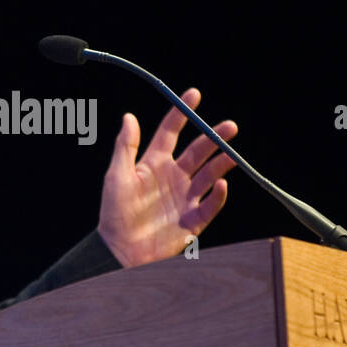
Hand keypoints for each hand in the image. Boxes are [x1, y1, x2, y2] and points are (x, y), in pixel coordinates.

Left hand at [96, 88, 237, 266]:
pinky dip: (219, 195)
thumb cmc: (114, 214)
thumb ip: (125, 147)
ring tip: (231, 154)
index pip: (171, 132)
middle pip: (199, 151)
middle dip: (214, 137)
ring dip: (222, 163)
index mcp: (154, 163)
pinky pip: (211, 205)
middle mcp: (173, 177)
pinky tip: (221, 184)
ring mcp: (185, 197)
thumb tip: (129, 116)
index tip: (194, 94)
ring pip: (210, 174)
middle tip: (230, 127)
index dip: (182, 112)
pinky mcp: (193, 220)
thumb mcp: (116, 177)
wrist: (121, 252)